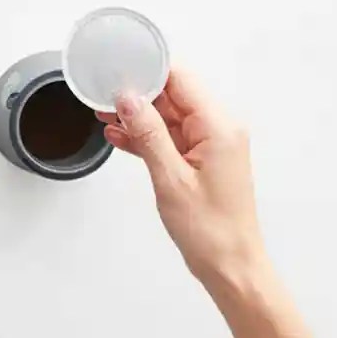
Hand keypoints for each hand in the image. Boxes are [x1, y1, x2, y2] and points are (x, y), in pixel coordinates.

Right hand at [97, 69, 264, 287]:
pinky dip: (147, 136)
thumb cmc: (211, 230)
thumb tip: (129, 99)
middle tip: (105, 97)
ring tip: (105, 115)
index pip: (181, 80)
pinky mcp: (203, 159)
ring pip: (169, 116)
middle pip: (174, 95)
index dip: (149, 72)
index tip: (120, 71)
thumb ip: (148, 133)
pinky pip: (171, 136)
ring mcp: (211, 144)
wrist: (231, 266)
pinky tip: (121, 136)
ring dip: (139, 116)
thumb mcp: (170, 178)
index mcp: (219, 127)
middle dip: (138, 94)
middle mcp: (220, 129)